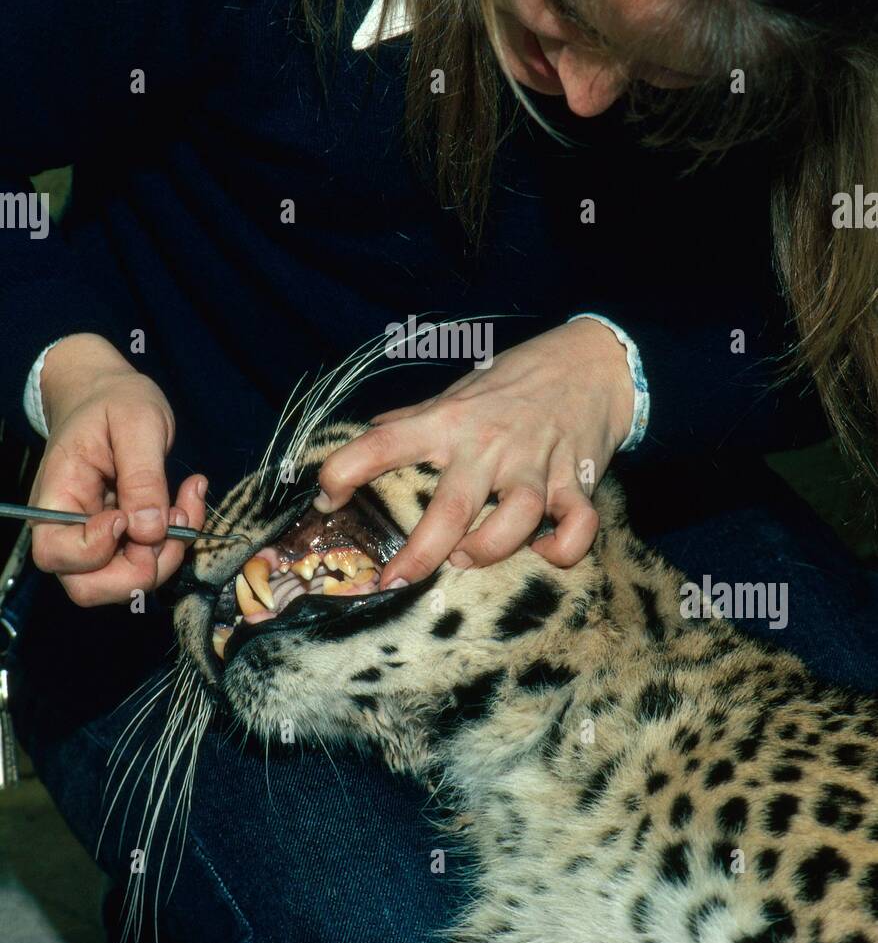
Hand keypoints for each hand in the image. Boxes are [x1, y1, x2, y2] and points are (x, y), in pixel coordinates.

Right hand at [29, 334, 207, 605]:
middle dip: (142, 569)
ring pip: (127, 581)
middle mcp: (70, 529)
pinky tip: (190, 499)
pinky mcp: (126, 540)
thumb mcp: (136, 423)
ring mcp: (98, 540)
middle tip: (175, 522)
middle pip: (89, 587)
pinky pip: (151, 560)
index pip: (56, 553)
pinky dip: (179, 539)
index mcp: (55, 498)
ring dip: (169, 552)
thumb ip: (142, 476)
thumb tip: (148, 530)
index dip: (95, 549)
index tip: (125, 516)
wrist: (113, 396)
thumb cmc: (116, 403)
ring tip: (189, 499)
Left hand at [315, 320, 633, 586]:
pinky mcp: (579, 481)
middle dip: (419, 553)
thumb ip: (414, 419)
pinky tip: (541, 549)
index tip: (325, 500)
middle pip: (451, 508)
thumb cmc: (515, 379)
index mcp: (448, 421)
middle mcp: (489, 445)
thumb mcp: (458, 391)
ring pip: (513, 522)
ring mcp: (536, 465)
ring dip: (487, 550)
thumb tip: (370, 433)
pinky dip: (560, 551)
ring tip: (467, 556)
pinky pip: (576, 529)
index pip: (383, 442)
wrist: (595, 362)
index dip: (344, 472)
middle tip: (394, 580)